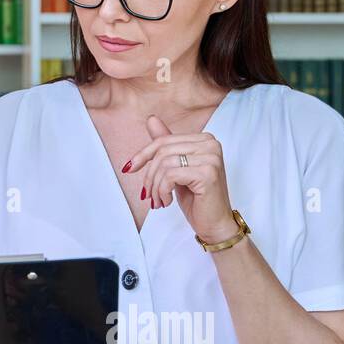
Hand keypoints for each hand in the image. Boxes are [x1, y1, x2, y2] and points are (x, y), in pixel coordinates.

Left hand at [123, 115, 237, 243]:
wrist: (215, 224)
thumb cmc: (196, 198)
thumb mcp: (176, 169)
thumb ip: (166, 145)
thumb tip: (151, 119)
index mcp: (204, 139)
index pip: (164, 140)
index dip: (143, 155)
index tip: (129, 169)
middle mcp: (211, 144)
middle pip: (162, 151)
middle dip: (149, 175)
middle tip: (148, 194)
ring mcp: (211, 157)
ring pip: (164, 164)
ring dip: (155, 186)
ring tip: (157, 201)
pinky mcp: (208, 172)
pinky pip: (170, 175)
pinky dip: (162, 190)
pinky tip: (167, 202)